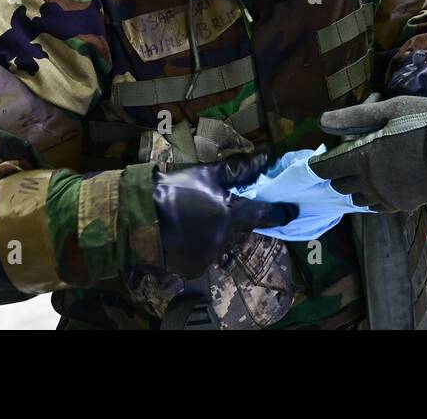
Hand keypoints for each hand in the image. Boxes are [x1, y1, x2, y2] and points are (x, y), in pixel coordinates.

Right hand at [152, 152, 296, 278]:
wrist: (135, 217)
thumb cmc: (172, 190)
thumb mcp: (206, 174)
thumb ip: (239, 169)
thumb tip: (267, 157)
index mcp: (230, 214)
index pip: (264, 215)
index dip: (280, 213)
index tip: (292, 212)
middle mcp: (223, 238)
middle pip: (239, 228)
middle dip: (233, 218)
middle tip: (215, 206)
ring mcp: (208, 256)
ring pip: (222, 242)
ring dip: (215, 232)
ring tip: (194, 218)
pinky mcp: (193, 269)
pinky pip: (205, 256)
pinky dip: (200, 245)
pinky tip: (185, 234)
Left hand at [313, 96, 426, 212]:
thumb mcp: (392, 109)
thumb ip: (355, 116)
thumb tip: (322, 120)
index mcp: (364, 158)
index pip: (326, 168)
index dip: (321, 161)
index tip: (326, 153)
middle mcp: (371, 183)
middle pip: (339, 184)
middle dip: (339, 170)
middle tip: (354, 151)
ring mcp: (387, 198)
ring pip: (358, 197)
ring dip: (356, 184)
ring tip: (371, 166)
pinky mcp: (404, 205)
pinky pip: (377, 206)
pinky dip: (374, 195)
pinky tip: (386, 179)